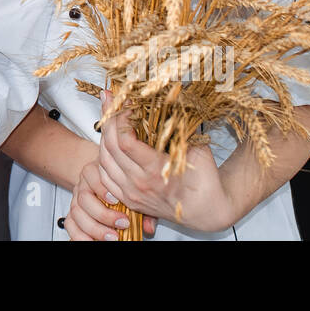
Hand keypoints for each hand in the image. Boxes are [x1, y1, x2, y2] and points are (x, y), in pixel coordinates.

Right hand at [64, 161, 157, 240]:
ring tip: (112, 237)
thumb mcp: (132, 189)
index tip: (116, 200)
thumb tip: (148, 228)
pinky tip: (93, 241)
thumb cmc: (119, 185)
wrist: (105, 183)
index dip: (102, 189)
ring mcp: (76, 200)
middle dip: (103, 215)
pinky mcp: (73, 214)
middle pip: (84, 198)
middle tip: (122, 223)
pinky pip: (70, 225)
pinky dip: (79, 235)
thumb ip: (142, 205)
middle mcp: (82, 185)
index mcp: (94, 172)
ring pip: (76, 213)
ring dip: (94, 228)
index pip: (92, 176)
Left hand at [92, 90, 236, 232]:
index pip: (125, 141)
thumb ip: (181, 127)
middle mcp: (139, 183)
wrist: (207, 211)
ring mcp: (131, 193)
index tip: (126, 103)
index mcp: (155, 170)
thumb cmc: (205, 179)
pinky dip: (103, 157)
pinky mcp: (128, 199)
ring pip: (103, 161)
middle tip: (108, 99)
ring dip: (102, 136)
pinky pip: (105, 176)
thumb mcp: (197, 148)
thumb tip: (170, 100)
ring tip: (106, 116)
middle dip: (107, 118)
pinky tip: (106, 143)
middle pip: (110, 147)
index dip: (121, 118)